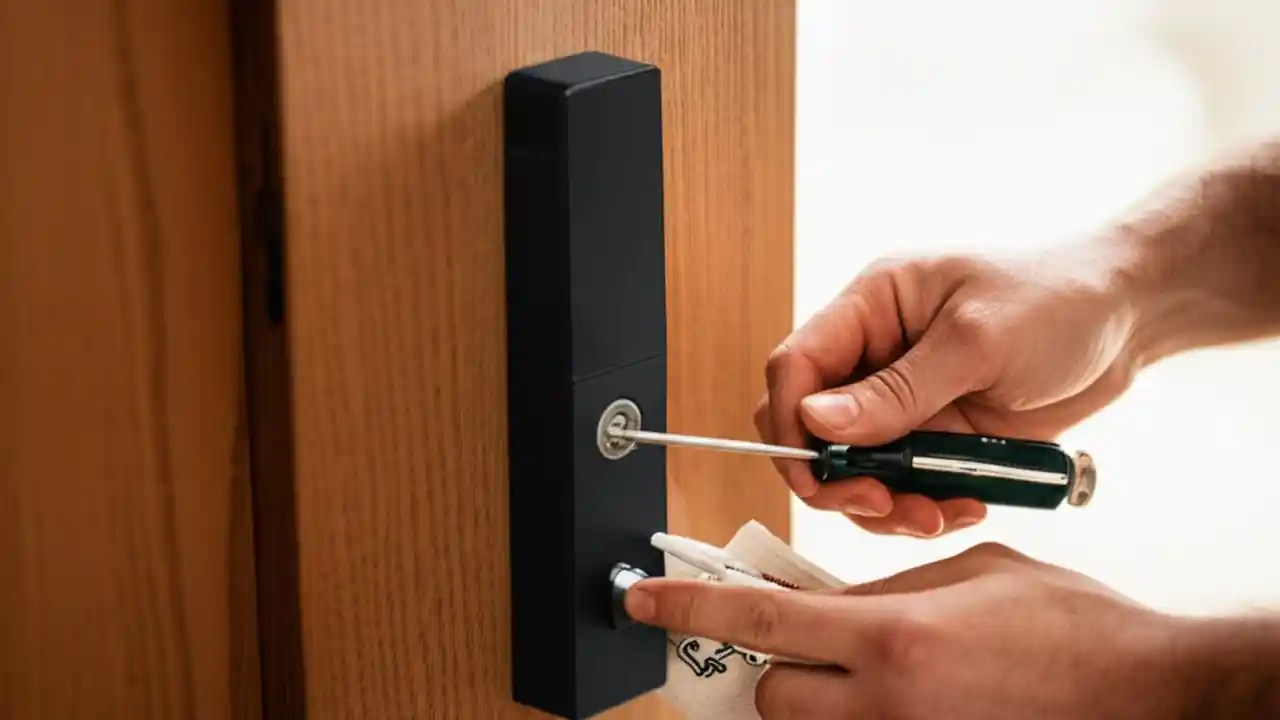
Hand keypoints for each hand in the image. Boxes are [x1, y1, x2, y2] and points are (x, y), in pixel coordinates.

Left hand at [625, 543, 1278, 719]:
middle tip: (811, 645)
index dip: (688, 608)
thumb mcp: (966, 571)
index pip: (758, 618)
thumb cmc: (1067, 623)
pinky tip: (893, 697)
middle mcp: (887, 703)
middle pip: (770, 695)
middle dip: (774, 669)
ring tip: (858, 676)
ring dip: (810, 703)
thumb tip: (828, 604)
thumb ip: (883, 587)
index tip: (643, 602)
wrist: (1147, 693)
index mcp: (892, 635)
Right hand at [756, 247, 1138, 535]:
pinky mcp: (935, 438)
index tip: (818, 476)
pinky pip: (904, 487)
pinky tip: (966, 508)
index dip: (790, 424)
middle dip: (837, 478)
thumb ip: (897, 389)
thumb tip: (816, 423)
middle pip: (811, 429)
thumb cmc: (1058, 300)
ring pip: (855, 470)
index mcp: (870, 308)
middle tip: (883, 505)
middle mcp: (874, 356)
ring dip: (886, 505)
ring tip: (939, 516)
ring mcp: (903, 402)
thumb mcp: (978, 341)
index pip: (795, 367)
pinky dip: (924, 508)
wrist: (1128, 320)